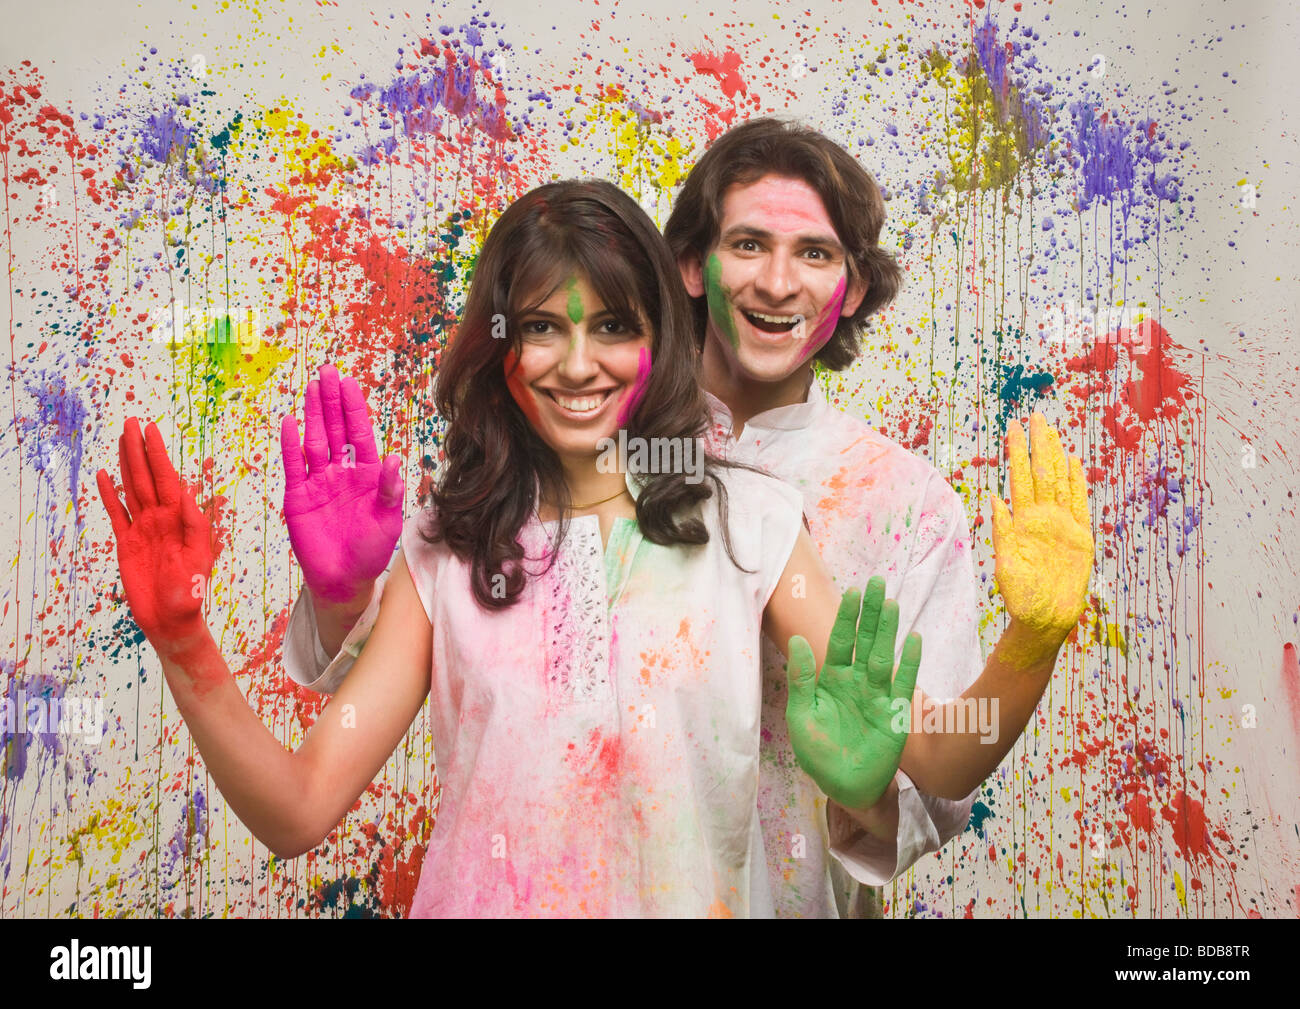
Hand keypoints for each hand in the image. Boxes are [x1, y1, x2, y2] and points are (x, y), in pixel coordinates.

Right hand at [96, 418, 213, 652]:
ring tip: (120, 439)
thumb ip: (195, 526)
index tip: (152, 431)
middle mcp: (161, 518)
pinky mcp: (127, 543)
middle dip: (140, 450)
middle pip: (147, 477)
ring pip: (132, 489)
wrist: (172, 619)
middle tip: (132, 422)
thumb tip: (186, 492)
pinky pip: (117, 514)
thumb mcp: (198, 558)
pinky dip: (110, 495)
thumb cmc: (191, 592)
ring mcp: (143, 528)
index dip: (159, 455)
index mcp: (180, 519)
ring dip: (126, 464)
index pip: (167, 479)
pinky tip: (104, 475)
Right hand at [281, 364, 402, 603]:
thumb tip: (395, 458)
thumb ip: (390, 490)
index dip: (353, 408)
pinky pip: (294, 466)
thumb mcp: (389, 521)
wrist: (344, 580)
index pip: (359, 434)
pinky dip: (290, 444)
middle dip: (331, 401)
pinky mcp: (298, 497)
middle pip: (335, 429)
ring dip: (313, 414)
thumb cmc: (371, 551)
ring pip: (315, 441)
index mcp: (368, 475)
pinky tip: (290, 422)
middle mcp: (342, 472)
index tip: (349, 382)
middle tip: (327, 371)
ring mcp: (319, 482)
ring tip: (311, 387)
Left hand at [785, 577, 920, 810]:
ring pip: (884, 655)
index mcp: (832, 679)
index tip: (853, 592)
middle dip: (871, 613)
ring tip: (892, 604)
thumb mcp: (801, 716)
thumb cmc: (818, 753)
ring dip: (888, 631)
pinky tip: (914, 640)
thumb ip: (801, 679)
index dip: (847, 618)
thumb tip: (797, 640)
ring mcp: (878, 695)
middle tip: (877, 583)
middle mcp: (857, 682)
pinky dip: (909, 663)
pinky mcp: (895, 713)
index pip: (840, 641)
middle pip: (865, 641)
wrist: (844, 788)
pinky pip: (903, 684)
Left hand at [991, 412, 1093, 639]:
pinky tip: (1075, 462)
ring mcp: (1062, 525)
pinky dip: (1077, 483)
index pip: (1020, 479)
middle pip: (1041, 473)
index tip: (1012, 428)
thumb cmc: (1021, 597)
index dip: (1018, 453)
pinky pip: (1079, 503)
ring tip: (1051, 430)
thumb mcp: (1006, 565)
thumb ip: (1003, 532)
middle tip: (1033, 416)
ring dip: (1055, 456)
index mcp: (1022, 523)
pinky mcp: (1080, 537)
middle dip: (1037, 445)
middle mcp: (1042, 518)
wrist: (1046, 619)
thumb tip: (994, 500)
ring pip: (1059, 482)